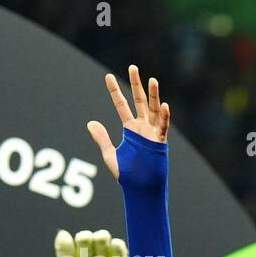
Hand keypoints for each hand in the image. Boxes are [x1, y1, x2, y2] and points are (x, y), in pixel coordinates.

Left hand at [86, 65, 170, 180]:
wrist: (141, 189)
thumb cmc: (128, 175)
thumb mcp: (110, 154)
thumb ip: (101, 138)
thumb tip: (90, 123)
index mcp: (131, 129)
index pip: (121, 105)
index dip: (115, 91)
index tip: (107, 77)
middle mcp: (143, 128)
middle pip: (139, 101)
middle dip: (136, 84)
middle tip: (132, 67)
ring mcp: (152, 134)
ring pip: (154, 110)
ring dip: (154, 95)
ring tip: (153, 80)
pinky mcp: (160, 143)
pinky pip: (163, 127)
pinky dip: (165, 117)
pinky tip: (165, 105)